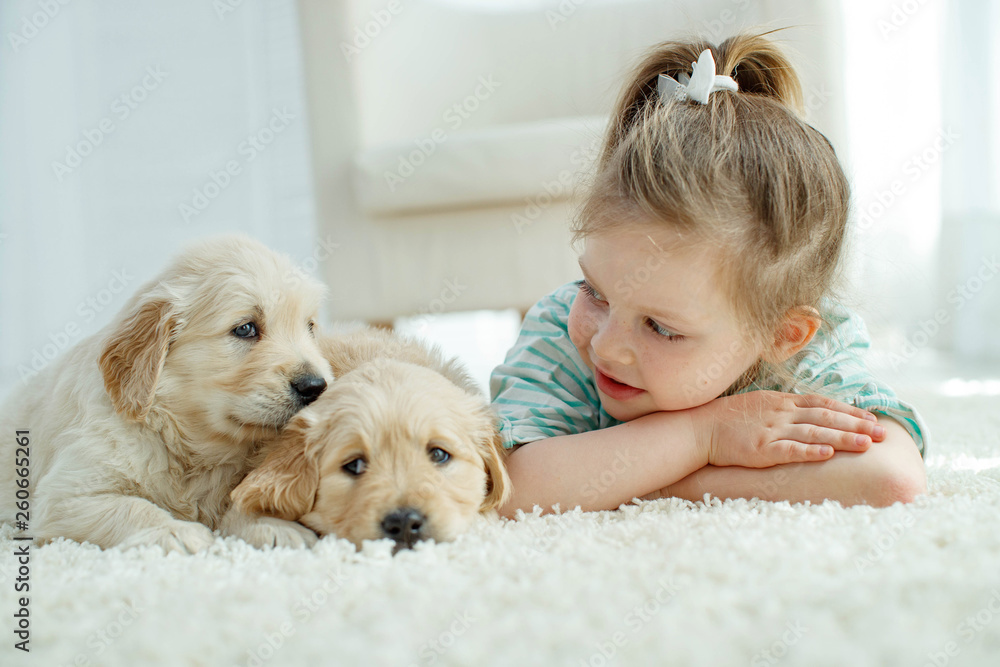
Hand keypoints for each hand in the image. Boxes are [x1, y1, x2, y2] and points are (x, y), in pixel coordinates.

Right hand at [693, 391, 883, 467]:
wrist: (699, 427)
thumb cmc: (729, 418)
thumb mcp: (760, 403)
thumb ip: (785, 407)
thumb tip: (810, 413)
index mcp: (782, 401)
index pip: (823, 404)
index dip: (849, 410)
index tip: (871, 417)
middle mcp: (781, 413)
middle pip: (826, 418)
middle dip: (856, 425)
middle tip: (882, 433)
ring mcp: (771, 430)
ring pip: (814, 433)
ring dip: (843, 439)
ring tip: (866, 444)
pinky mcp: (761, 449)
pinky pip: (789, 450)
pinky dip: (810, 452)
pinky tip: (829, 455)